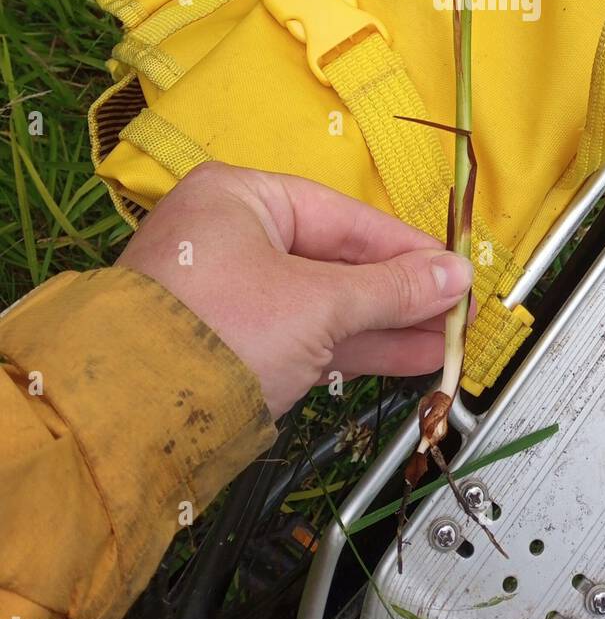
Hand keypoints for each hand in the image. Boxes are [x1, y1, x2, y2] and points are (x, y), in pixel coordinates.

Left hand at [115, 162, 472, 418]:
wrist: (132, 419)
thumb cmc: (214, 332)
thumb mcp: (317, 304)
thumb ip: (390, 290)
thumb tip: (451, 276)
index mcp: (238, 199)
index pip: (343, 215)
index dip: (405, 246)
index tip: (452, 268)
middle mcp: (230, 238)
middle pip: (336, 259)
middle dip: (402, 290)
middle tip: (457, 309)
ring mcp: (230, 295)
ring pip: (326, 303)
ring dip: (387, 323)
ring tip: (447, 340)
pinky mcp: (234, 345)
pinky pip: (309, 335)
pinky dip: (355, 346)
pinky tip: (409, 356)